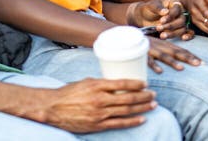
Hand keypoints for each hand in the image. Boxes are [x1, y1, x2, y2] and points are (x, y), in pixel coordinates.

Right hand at [42, 78, 156, 132]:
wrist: (53, 108)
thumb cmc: (70, 92)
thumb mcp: (87, 82)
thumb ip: (103, 83)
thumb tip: (120, 83)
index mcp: (97, 85)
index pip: (122, 83)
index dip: (136, 84)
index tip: (145, 83)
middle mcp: (100, 99)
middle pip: (127, 98)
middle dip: (143, 96)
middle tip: (153, 94)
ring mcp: (99, 113)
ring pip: (126, 110)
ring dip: (142, 108)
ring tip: (153, 105)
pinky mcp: (97, 125)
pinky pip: (118, 123)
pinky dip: (132, 121)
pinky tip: (141, 119)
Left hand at [131, 0, 193, 40]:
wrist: (144, 17)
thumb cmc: (149, 9)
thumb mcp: (151, 6)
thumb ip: (158, 8)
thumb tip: (166, 12)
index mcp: (174, 3)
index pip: (177, 9)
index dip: (170, 16)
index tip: (161, 20)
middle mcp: (179, 12)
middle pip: (181, 20)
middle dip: (170, 26)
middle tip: (159, 28)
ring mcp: (179, 22)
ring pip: (183, 28)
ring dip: (173, 33)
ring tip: (162, 35)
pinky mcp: (179, 29)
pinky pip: (188, 32)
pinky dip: (188, 35)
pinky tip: (183, 38)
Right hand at [146, 36, 201, 72]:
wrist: (129, 35)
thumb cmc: (147, 43)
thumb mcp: (160, 46)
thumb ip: (171, 52)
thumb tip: (183, 61)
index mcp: (168, 45)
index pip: (183, 50)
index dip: (193, 56)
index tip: (204, 63)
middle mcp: (162, 46)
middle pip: (177, 52)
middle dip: (188, 58)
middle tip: (199, 64)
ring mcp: (153, 50)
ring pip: (164, 56)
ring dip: (172, 62)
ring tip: (181, 69)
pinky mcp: (143, 54)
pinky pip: (149, 60)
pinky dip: (154, 65)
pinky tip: (160, 72)